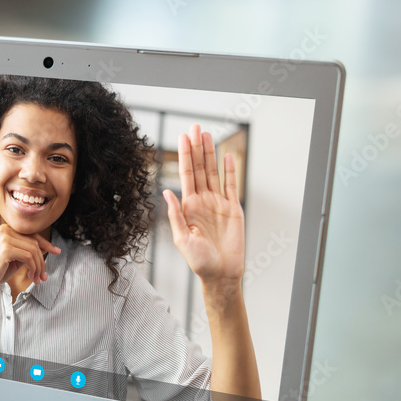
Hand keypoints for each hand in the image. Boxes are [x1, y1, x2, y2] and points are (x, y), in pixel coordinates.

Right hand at [0, 224, 60, 297]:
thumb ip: (28, 252)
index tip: (57, 252)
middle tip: (43, 276)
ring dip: (38, 267)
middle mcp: (5, 230)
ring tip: (37, 279)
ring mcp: (5, 238)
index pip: (32, 235)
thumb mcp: (16, 259)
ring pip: (33, 251)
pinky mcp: (6, 249)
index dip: (46, 244)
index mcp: (6, 230)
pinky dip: (33, 268)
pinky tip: (31, 277)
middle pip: (35, 243)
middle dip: (42, 261)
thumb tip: (46, 248)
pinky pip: (28, 257)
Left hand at [164, 124, 244, 286]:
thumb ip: (176, 215)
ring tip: (208, 135)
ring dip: (211, 154)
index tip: (182, 137)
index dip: (184, 155)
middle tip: (195, 127)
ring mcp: (218, 203)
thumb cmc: (199, 261)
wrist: (221, 274)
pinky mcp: (233, 209)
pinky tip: (228, 156)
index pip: (186, 175)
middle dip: (197, 147)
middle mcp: (202, 201)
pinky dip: (230, 170)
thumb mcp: (182, 239)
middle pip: (200, 168)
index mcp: (188, 206)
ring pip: (214, 172)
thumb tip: (167, 192)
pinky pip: (231, 185)